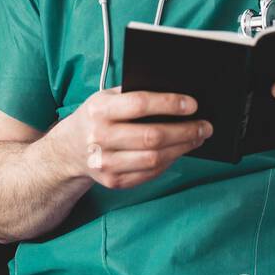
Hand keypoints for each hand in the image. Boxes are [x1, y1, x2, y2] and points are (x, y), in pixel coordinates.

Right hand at [53, 85, 212, 188]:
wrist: (69, 149)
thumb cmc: (97, 117)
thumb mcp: (106, 98)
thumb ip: (133, 94)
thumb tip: (176, 94)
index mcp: (98, 110)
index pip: (139, 104)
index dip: (169, 104)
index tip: (192, 104)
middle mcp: (99, 137)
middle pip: (152, 136)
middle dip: (185, 131)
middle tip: (205, 125)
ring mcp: (105, 163)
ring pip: (154, 158)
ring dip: (182, 148)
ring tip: (197, 138)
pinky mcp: (113, 181)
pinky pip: (150, 174)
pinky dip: (169, 162)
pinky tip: (179, 151)